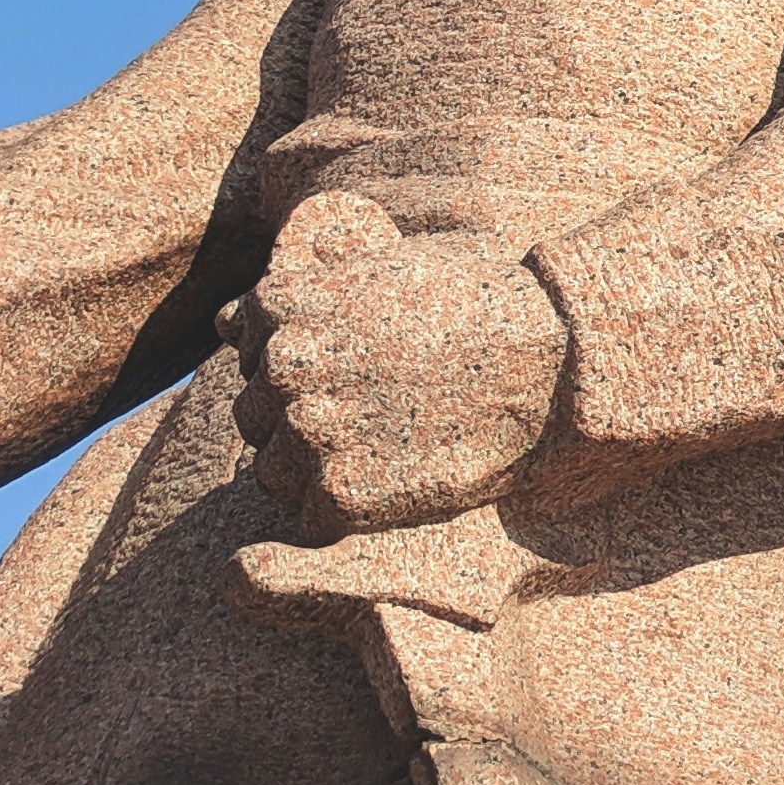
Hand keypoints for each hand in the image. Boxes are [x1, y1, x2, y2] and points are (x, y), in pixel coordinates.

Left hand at [226, 191, 568, 534]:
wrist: (559, 358)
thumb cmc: (484, 302)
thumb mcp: (388, 269)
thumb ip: (305, 294)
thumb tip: (224, 322)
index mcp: (286, 305)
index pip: (252, 352)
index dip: (305, 365)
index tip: (361, 368)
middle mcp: (284, 367)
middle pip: (253, 415)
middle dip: (302, 419)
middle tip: (381, 415)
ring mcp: (311, 431)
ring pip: (272, 471)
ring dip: (317, 469)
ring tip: (389, 449)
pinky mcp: (342, 495)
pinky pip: (312, 516)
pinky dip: (348, 508)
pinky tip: (398, 478)